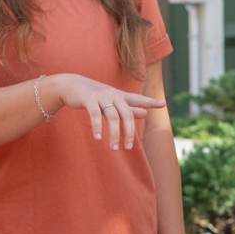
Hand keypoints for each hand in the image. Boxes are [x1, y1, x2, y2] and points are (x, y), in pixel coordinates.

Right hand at [50, 74, 166, 149]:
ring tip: (114, 148)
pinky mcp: (88, 98)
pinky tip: (98, 138)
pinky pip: (94, 114)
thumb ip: (128, 108)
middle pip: (127, 114)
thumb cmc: (94, 96)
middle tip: (129, 148)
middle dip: (129, 132)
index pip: (138, 98)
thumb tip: (146, 113)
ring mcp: (101, 96)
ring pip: (112, 117)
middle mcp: (113, 94)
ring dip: (114, 134)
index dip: (150, 101)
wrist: (71, 85)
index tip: (163, 104)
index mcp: (120, 95)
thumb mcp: (112, 102)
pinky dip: (97, 127)